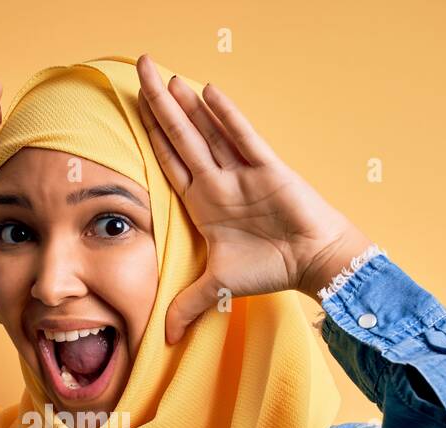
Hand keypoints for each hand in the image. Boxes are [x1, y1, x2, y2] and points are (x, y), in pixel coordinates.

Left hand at [135, 54, 372, 343]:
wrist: (313, 264)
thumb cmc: (270, 269)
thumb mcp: (216, 288)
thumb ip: (187, 305)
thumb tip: (163, 339)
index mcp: (203, 203)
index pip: (169, 163)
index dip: (150, 137)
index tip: (131, 109)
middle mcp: (219, 181)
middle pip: (181, 136)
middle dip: (159, 105)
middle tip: (139, 69)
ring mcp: (242, 172)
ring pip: (207, 131)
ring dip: (186, 104)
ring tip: (164, 75)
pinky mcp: (269, 170)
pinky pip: (244, 139)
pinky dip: (227, 117)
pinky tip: (208, 93)